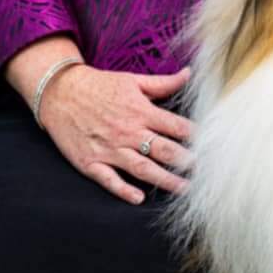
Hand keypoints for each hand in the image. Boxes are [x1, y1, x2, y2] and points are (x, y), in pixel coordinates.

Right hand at [38, 64, 193, 205]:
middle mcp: (127, 131)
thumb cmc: (99, 86)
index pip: (175, 126)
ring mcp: (109, 148)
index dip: (195, 137)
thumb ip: (162, 83)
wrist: (59, 92)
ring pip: (143, 169)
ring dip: (166, 181)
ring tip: (185, 190)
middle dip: (186, 162)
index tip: (212, 146)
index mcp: (140, 110)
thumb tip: (189, 74)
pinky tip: (139, 198)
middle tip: (205, 173)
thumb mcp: (132, 80)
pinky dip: (124, 190)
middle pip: (164, 150)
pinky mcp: (91, 162)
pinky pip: (110, 180)